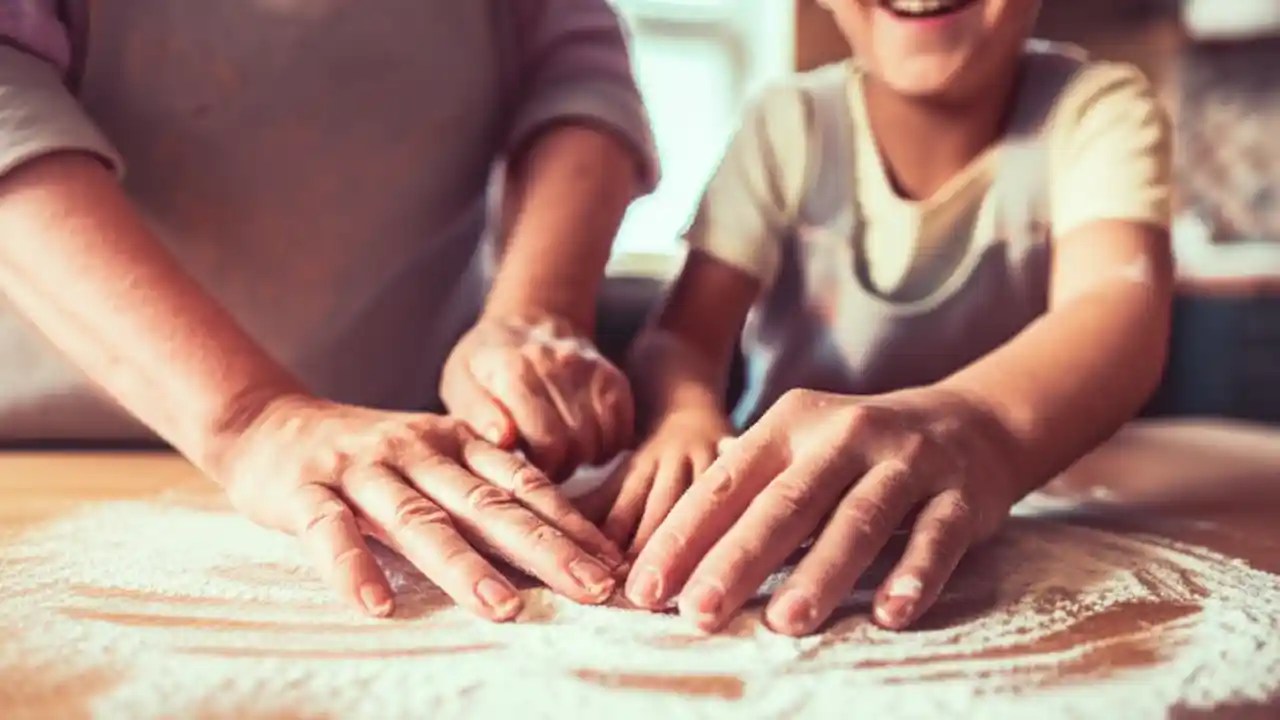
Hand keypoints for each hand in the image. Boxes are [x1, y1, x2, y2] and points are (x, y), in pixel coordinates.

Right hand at [212, 394, 624, 620]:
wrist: (268, 424)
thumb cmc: (368, 456)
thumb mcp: (434, 461)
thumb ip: (484, 489)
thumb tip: (559, 536)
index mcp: (456, 444)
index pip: (524, 486)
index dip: (571, 524)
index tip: (615, 564)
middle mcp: (417, 452)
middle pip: (488, 504)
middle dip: (545, 549)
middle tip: (594, 589)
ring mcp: (361, 470)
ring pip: (418, 519)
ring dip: (463, 566)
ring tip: (503, 610)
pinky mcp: (305, 491)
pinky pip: (330, 532)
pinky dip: (352, 568)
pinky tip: (376, 607)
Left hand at [440, 313, 633, 479]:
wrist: (527, 321)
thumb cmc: (485, 363)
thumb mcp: (460, 382)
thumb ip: (475, 412)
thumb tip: (503, 438)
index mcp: (515, 371)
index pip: (547, 439)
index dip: (540, 467)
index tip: (526, 467)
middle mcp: (559, 367)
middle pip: (577, 445)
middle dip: (561, 466)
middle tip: (543, 463)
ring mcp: (591, 372)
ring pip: (602, 441)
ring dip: (584, 457)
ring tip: (561, 451)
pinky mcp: (613, 379)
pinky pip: (622, 430)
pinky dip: (606, 446)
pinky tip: (584, 442)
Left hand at [624, 387, 1022, 634]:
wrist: (967, 423)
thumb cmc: (854, 453)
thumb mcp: (795, 449)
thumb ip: (739, 491)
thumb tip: (661, 553)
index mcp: (790, 424)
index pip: (727, 484)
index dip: (683, 537)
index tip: (645, 589)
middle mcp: (844, 435)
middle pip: (784, 503)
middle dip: (737, 559)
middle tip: (698, 612)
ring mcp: (905, 462)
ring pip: (858, 520)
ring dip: (821, 573)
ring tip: (783, 622)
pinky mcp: (959, 495)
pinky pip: (936, 538)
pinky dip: (914, 575)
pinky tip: (889, 614)